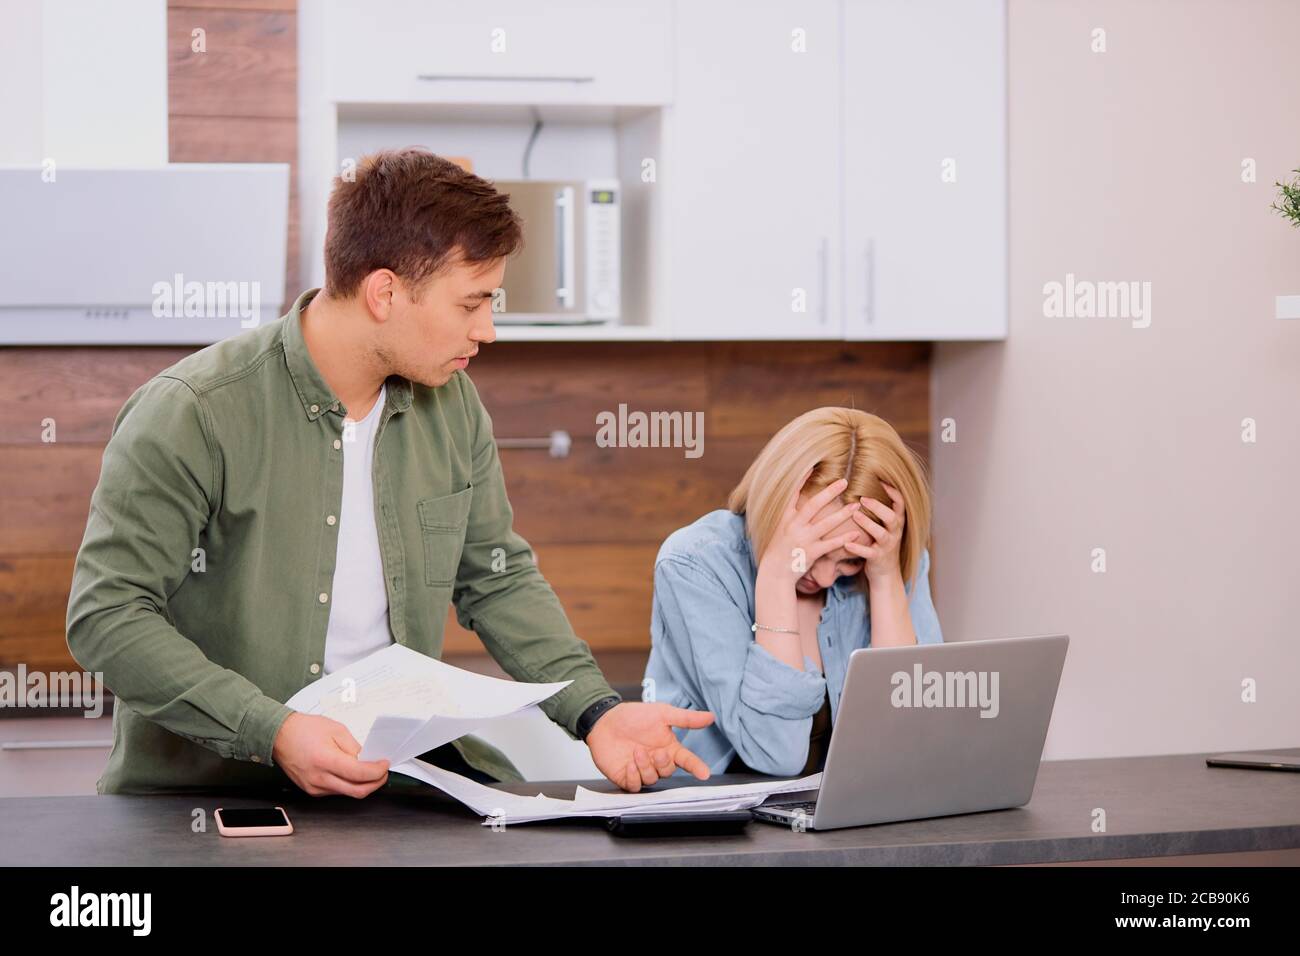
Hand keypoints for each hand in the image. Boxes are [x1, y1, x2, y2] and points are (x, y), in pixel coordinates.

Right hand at [272, 712, 389, 797]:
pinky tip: (351, 773)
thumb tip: (368, 760)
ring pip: (348, 793)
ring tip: (368, 770)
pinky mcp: (312, 791)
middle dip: (376, 783)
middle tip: (382, 772)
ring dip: (362, 784)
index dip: (377, 771)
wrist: (279, 736)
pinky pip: (337, 791)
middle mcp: (319, 778)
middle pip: (357, 791)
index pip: (359, 774)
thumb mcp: (336, 730)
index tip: (384, 764)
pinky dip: (348, 784)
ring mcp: (314, 787)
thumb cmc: (303, 729)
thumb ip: (354, 747)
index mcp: (325, 760)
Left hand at [585, 702, 714, 791]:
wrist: (605, 720)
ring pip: (652, 780)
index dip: (696, 767)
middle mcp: (656, 761)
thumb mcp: (662, 713)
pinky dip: (634, 776)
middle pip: (668, 772)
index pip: (686, 760)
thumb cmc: (633, 716)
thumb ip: (686, 718)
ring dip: (646, 767)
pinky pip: (635, 786)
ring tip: (636, 752)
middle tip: (655, 752)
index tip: (704, 773)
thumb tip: (710, 717)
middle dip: (663, 764)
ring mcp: (641, 770)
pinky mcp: (626, 777)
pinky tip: (629, 764)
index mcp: (668, 747)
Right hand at [759, 469, 863, 583]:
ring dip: (842, 514)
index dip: (802, 480)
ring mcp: (803, 539)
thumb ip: (790, 515)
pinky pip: (831, 544)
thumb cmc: (778, 549)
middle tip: (844, 481)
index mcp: (785, 518)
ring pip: (826, 524)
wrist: (774, 572)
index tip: (812, 467)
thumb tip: (797, 500)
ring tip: (856, 505)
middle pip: (814, 505)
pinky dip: (844, 539)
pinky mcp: (811, 553)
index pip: (793, 494)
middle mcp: (794, 526)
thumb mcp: (779, 528)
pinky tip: (856, 534)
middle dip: (829, 492)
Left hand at [847, 481, 904, 583]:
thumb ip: (879, 509)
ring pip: (881, 534)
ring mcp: (888, 546)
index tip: (879, 479)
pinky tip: (847, 543)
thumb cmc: (880, 543)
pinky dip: (858, 548)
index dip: (892, 491)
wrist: (886, 573)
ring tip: (855, 515)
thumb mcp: (884, 525)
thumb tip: (864, 486)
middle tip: (862, 498)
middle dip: (879, 506)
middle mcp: (895, 532)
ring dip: (868, 523)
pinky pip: (869, 553)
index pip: (900, 502)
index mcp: (896, 521)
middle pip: (892, 517)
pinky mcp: (878, 558)